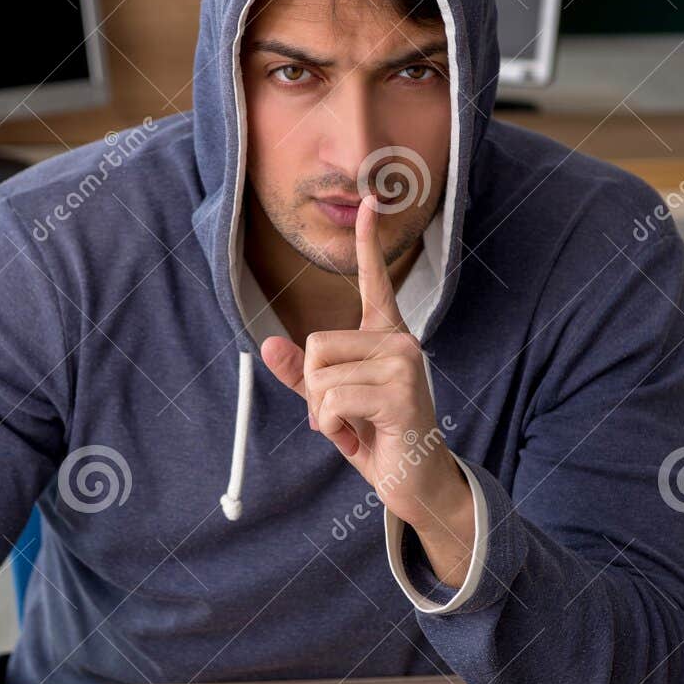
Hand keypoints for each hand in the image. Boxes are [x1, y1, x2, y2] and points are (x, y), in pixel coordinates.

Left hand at [260, 194, 460, 530]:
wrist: (415, 483)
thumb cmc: (376, 438)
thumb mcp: (331, 404)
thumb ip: (301, 376)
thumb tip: (267, 346)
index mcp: (386, 337)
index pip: (375, 282)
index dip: (368, 242)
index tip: (369, 201)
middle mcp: (400, 342)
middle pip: (315, 344)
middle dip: (313, 389)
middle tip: (344, 415)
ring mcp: (403, 365)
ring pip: (320, 374)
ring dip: (323, 412)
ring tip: (356, 426)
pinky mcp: (400, 394)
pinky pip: (332, 400)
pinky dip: (333, 428)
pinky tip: (361, 438)